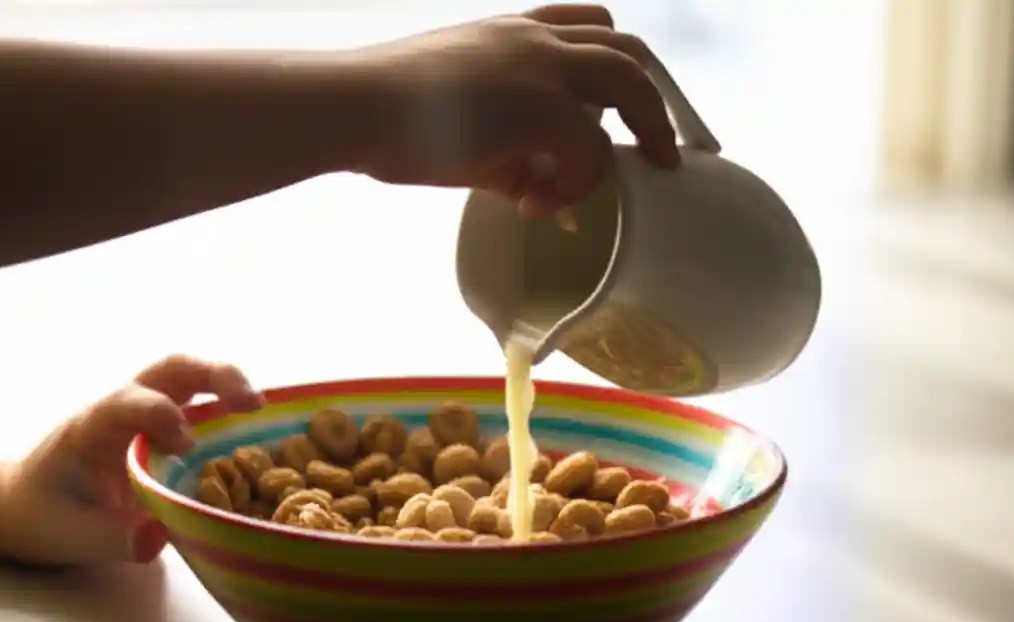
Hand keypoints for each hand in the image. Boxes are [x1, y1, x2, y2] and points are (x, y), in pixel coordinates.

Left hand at [0, 355, 262, 564]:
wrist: (19, 504)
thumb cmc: (40, 517)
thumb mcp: (68, 535)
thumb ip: (113, 537)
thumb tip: (159, 536)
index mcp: (91, 428)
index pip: (128, 403)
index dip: (160, 414)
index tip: (187, 445)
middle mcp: (121, 408)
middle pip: (170, 370)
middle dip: (213, 375)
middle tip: (253, 403)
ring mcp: (142, 413)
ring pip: (187, 377)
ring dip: (226, 383)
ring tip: (263, 408)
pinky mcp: (159, 428)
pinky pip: (198, 405)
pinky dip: (228, 409)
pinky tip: (256, 432)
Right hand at [356, 4, 677, 216]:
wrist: (350, 106)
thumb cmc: (384, 116)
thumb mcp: (457, 121)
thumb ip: (505, 145)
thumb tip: (532, 186)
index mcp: (512, 33)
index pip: (587, 24)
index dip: (616, 65)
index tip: (623, 109)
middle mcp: (534, 39)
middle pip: (626, 48)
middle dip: (654, 100)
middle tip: (663, 148)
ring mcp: (540, 67)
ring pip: (628, 81)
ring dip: (643, 129)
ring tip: (642, 171)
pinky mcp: (539, 107)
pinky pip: (590, 148)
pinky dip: (575, 183)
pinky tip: (536, 205)